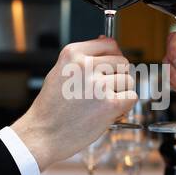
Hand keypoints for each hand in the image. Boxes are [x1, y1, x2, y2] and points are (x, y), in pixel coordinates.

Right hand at [11, 37, 135, 170]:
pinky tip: (109, 113)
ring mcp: (98, 84)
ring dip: (121, 92)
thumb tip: (105, 40)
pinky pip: (132, 97)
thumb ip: (83, 57)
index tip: (108, 69)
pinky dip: (125, 106)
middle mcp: (85, 65)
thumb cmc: (51, 108)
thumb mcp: (60, 72)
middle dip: (117, 77)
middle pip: (122, 62)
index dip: (112, 57)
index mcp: (72, 54)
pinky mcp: (109, 104)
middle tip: (104, 92)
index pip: (108, 44)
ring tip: (102, 103)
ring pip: (128, 80)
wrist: (43, 134)